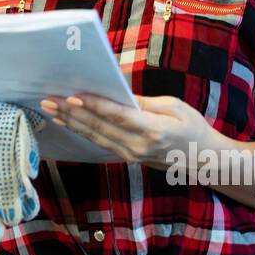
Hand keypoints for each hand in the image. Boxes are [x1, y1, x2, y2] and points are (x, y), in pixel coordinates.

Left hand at [39, 93, 219, 167]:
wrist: (205, 160)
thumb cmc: (194, 127)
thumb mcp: (175, 107)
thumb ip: (144, 102)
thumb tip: (117, 93)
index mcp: (154, 130)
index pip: (117, 116)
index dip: (93, 105)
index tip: (72, 96)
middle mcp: (139, 146)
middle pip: (99, 127)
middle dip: (71, 112)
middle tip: (48, 100)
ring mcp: (131, 155)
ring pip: (95, 136)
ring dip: (70, 122)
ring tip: (50, 109)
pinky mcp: (128, 158)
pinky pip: (100, 143)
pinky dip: (81, 131)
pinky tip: (66, 122)